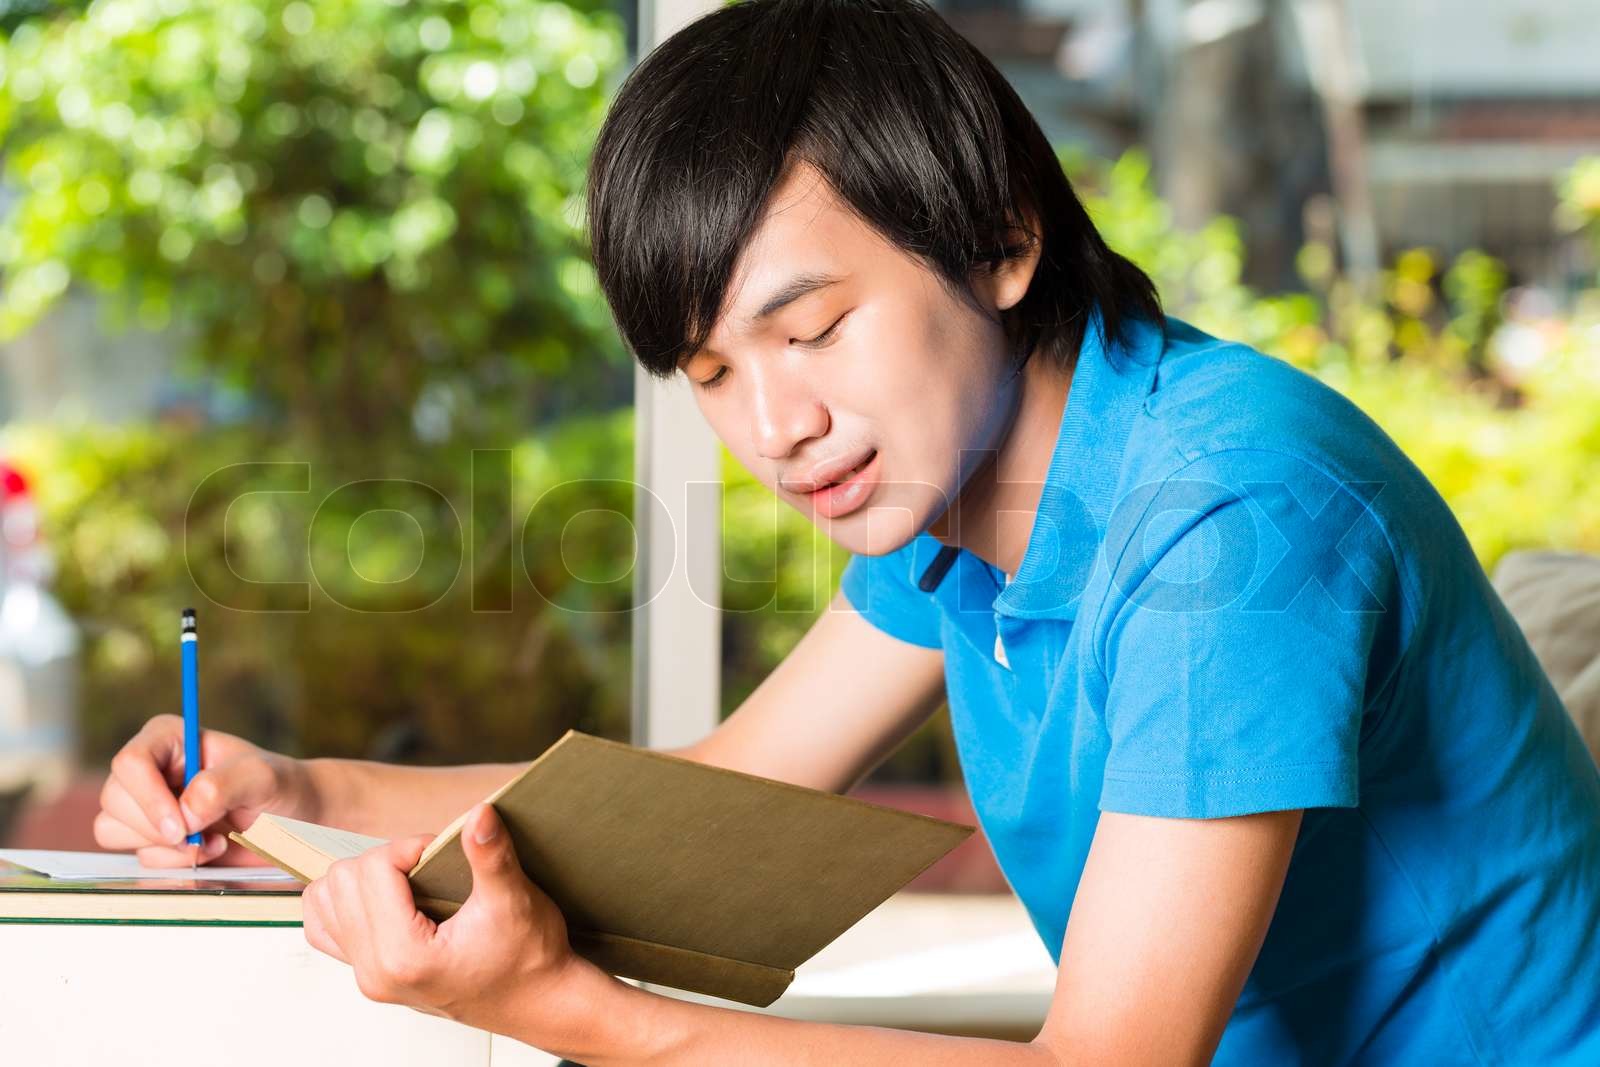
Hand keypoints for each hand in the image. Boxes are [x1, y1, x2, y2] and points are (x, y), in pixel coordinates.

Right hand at [94, 713, 313, 866]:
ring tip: (211, 840)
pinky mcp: (154, 836)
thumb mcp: (264, 778)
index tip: (181, 826)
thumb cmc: (282, 788)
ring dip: (163, 846)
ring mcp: (148, 804)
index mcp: (170, 738)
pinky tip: (209, 850)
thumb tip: (183, 813)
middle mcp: (152, 768)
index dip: (147, 797)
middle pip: (115, 799)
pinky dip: (172, 861)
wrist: (295, 821)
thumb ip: (224, 785)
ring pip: (113, 829)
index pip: (130, 762)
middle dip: (156, 828)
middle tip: (202, 836)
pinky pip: (138, 856)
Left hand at [301, 803, 593, 1042]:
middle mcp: (375, 972)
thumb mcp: (516, 901)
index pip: (373, 870)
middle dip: (386, 859)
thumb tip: (479, 815)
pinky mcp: (369, 977)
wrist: (536, 1002)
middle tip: (428, 865)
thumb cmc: (528, 958)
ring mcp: (367, 978)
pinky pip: (324, 929)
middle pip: (343, 880)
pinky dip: (344, 903)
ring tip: (406, 880)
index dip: (410, 846)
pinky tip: (383, 897)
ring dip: (361, 878)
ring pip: (323, 901)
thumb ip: (491, 856)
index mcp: (404, 955)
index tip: (442, 851)